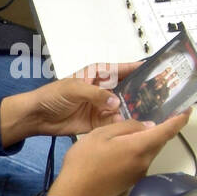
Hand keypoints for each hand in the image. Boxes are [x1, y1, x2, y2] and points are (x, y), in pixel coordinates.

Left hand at [0, 59, 146, 143]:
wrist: (38, 117)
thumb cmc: (52, 95)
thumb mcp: (74, 89)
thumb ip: (96, 94)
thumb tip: (116, 102)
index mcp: (98, 74)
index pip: (122, 69)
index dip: (137, 69)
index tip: (154, 70)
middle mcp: (103, 90)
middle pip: (127, 90)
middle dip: (140, 93)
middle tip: (158, 97)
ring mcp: (102, 106)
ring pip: (124, 107)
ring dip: (134, 111)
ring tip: (151, 114)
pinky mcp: (99, 122)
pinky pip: (115, 123)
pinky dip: (123, 125)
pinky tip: (134, 126)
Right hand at [48, 112, 191, 195]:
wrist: (75, 192)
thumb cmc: (84, 161)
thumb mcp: (101, 134)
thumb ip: (126, 127)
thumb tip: (146, 126)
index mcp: (138, 147)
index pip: (166, 131)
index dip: (179, 120)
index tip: (187, 110)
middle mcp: (144, 162)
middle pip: (159, 141)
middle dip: (162, 128)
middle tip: (160, 113)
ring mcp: (138, 173)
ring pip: (149, 151)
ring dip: (148, 139)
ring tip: (135, 128)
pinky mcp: (132, 181)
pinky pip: (141, 160)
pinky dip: (138, 150)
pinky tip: (123, 147)